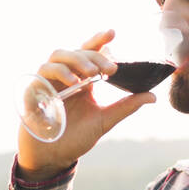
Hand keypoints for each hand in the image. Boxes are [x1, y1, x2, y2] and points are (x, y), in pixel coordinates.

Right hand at [16, 29, 155, 179]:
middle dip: (94, 56)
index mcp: (82, 80)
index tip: (112, 33)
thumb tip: (153, 96)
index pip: (90, 53)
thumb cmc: (76, 138)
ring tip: (92, 73)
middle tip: (110, 68)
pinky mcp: (35, 88)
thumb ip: (126, 106)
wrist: (53, 157)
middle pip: (77, 52)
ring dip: (76, 60)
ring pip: (59, 56)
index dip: (99, 41)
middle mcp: (65, 76)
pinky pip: (44, 71)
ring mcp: (49, 80)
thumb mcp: (104, 121)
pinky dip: (59, 72)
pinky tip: (73, 81)